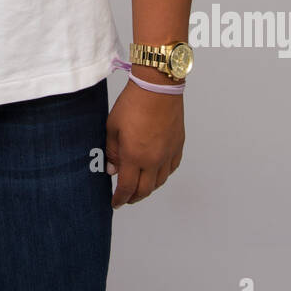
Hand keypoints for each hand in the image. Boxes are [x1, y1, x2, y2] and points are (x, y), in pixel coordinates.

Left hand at [105, 81, 184, 207]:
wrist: (158, 87)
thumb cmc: (133, 103)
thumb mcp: (112, 126)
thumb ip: (112, 151)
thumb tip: (112, 170)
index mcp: (134, 156)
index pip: (126, 187)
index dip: (120, 199)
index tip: (115, 203)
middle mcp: (153, 159)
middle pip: (145, 190)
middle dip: (134, 197)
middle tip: (126, 198)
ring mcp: (168, 153)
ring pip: (160, 181)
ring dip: (148, 188)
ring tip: (139, 186)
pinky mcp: (178, 145)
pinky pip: (171, 168)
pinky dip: (162, 175)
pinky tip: (156, 172)